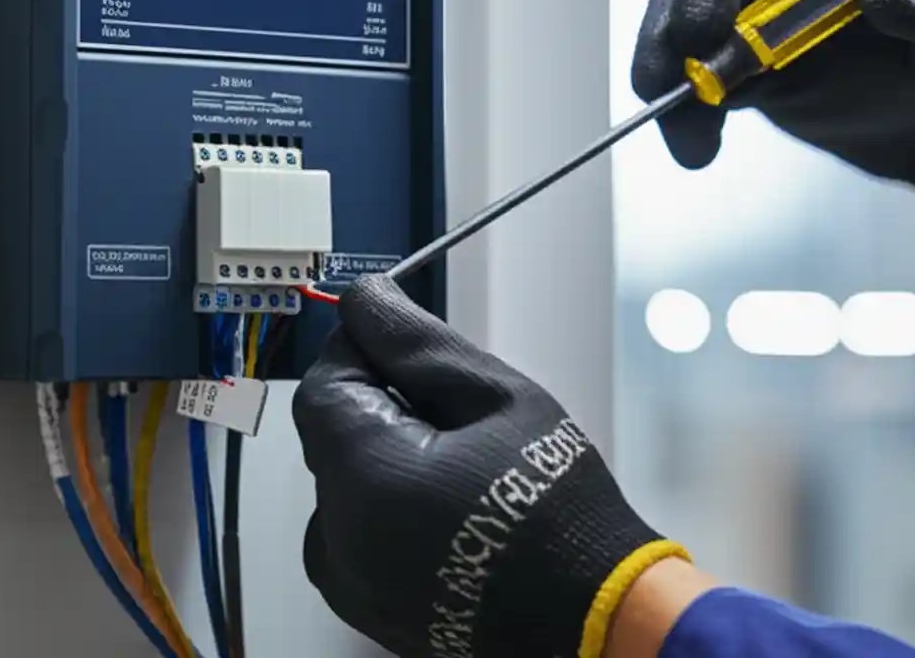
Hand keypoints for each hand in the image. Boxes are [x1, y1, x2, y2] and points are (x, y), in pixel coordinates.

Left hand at [292, 276, 689, 657]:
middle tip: (460, 418)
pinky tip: (452, 510)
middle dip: (384, 408)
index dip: (362, 351)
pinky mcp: (361, 604)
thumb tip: (365, 299)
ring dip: (389, 458)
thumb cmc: (558, 510)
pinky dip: (390, 507)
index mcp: (364, 477)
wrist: (591, 614)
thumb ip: (416, 343)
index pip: (323, 382)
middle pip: (333, 433)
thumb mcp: (496, 399)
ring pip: (345, 480)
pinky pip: (355, 529)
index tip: (402, 344)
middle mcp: (338, 535)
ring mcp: (346, 578)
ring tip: (465, 473)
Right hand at [631, 0, 914, 186]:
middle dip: (666, 34)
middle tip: (662, 91)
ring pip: (678, 33)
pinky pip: (690, 82)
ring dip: (666, 85)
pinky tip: (697, 148)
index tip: (700, 33)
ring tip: (690, 144)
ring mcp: (746, 17)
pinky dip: (683, 116)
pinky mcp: (732, 66)